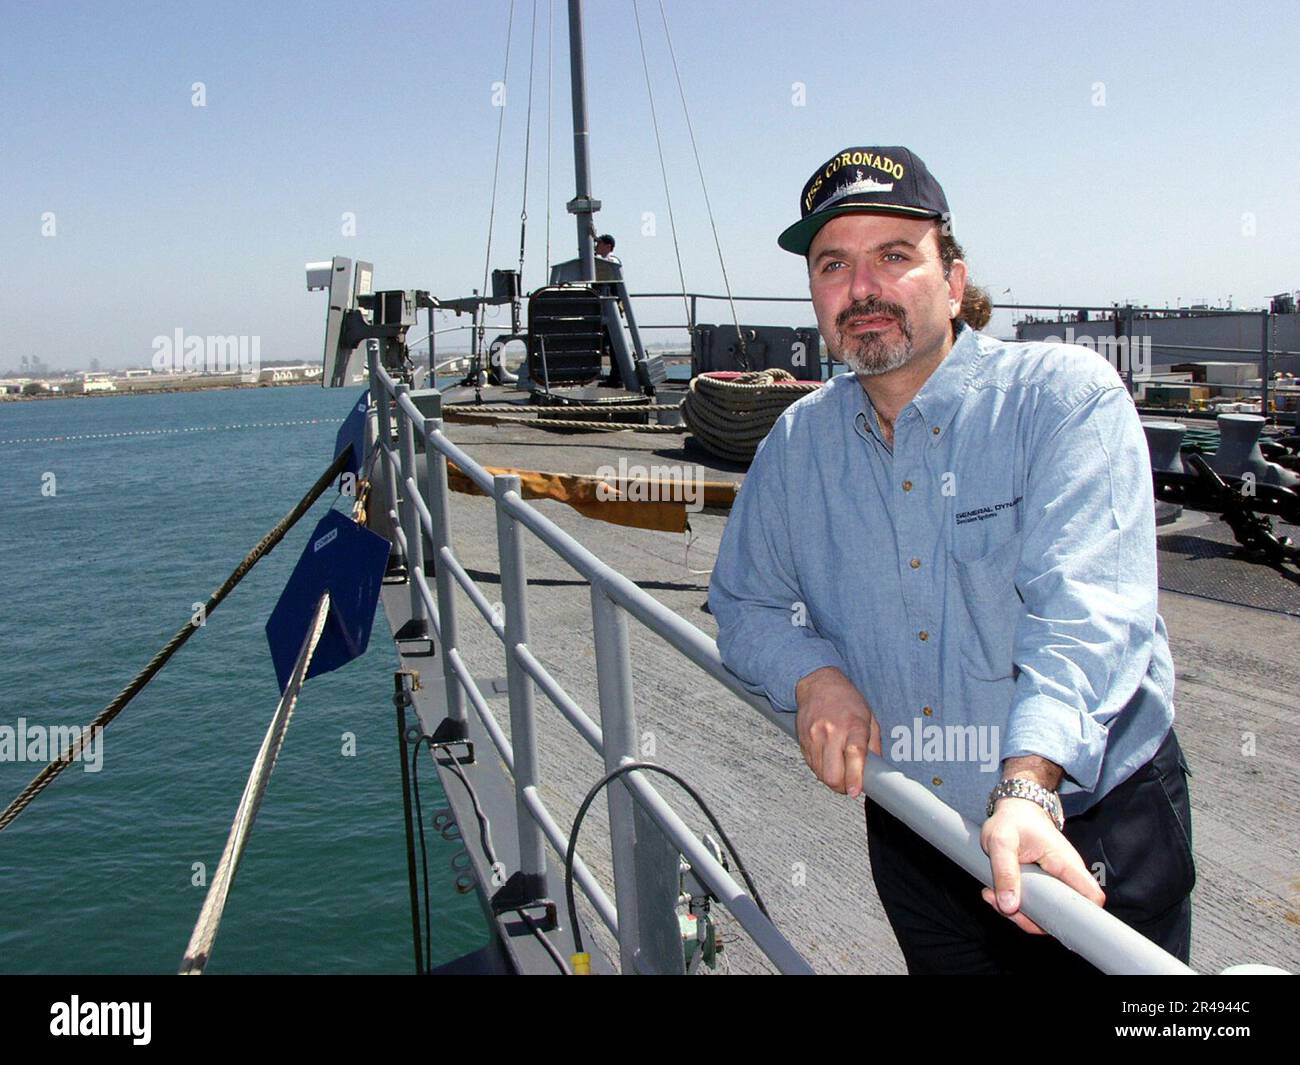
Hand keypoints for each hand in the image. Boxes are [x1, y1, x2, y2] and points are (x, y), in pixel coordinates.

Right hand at [794, 667, 881, 797]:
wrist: (818, 684)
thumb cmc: (846, 699)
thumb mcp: (869, 718)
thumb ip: (873, 745)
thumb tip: (876, 770)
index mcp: (853, 724)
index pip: (854, 754)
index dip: (854, 777)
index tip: (855, 791)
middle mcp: (831, 731)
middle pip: (832, 773)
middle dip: (841, 786)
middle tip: (849, 784)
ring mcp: (814, 736)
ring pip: (820, 774)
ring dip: (831, 779)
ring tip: (840, 770)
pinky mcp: (803, 741)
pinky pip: (811, 766)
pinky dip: (821, 769)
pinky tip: (828, 760)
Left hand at [979, 797, 1105, 933]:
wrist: (1015, 808)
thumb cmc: (1012, 820)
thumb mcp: (1000, 841)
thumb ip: (1004, 872)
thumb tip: (1009, 906)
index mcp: (1066, 863)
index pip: (1092, 897)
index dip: (1081, 917)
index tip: (1046, 920)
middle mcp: (1066, 876)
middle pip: (1062, 915)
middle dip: (1030, 919)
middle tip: (1001, 904)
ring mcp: (1056, 882)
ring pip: (1045, 913)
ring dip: (1017, 913)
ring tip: (991, 895)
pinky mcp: (1044, 885)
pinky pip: (1035, 905)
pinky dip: (1014, 904)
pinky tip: (994, 893)